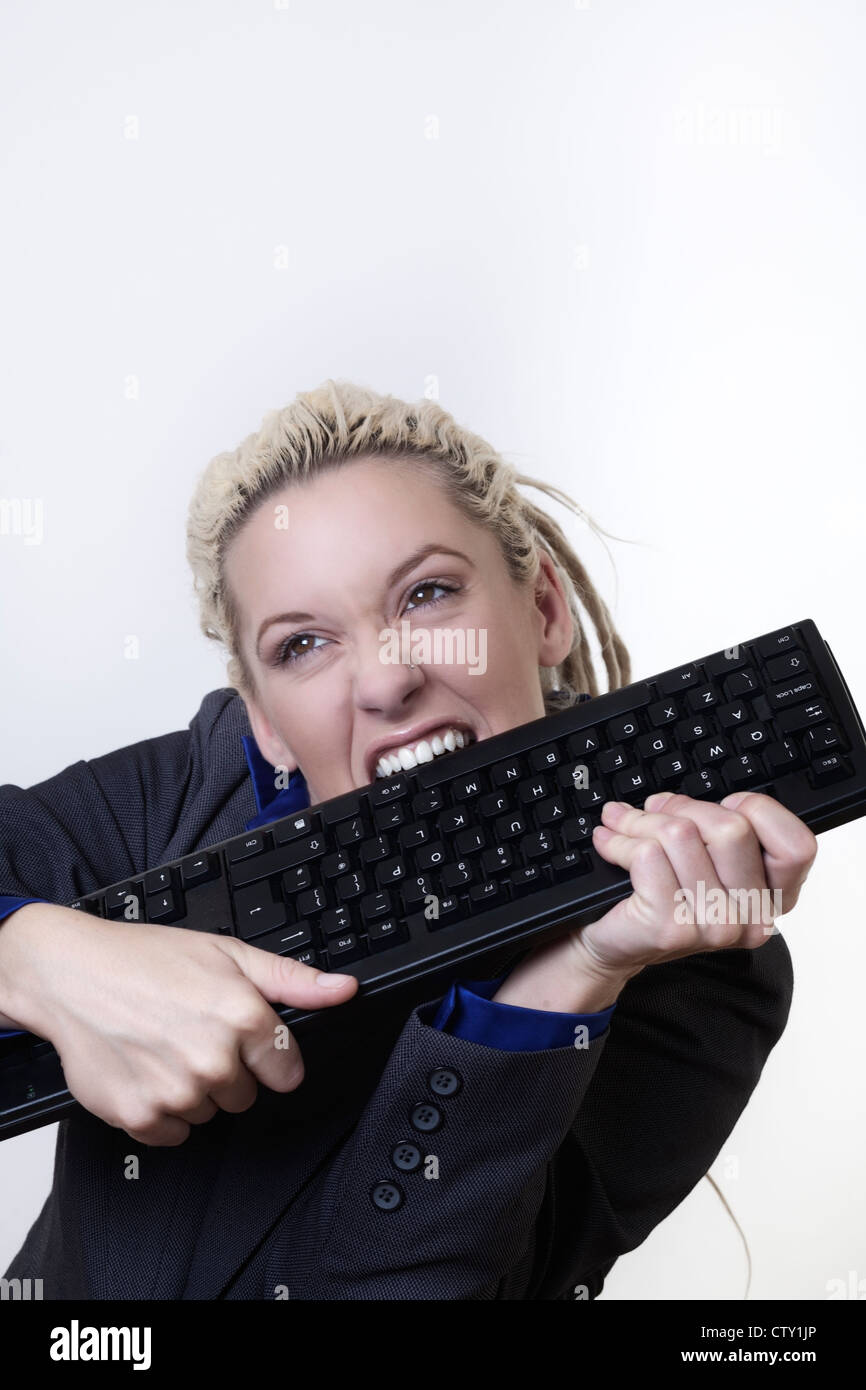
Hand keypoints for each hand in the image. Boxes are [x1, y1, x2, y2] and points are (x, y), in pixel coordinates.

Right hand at [0, 904, 357, 1145]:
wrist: (71, 974)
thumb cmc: (146, 959)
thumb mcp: (228, 953)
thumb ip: (292, 981)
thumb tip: (343, 990)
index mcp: (243, 1016)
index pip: (287, 1071)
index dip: (267, 1055)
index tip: (244, 1042)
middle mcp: (213, 1059)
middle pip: (247, 1095)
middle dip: (228, 1069)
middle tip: (192, 1033)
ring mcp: (176, 1092)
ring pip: (210, 1113)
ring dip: (193, 1089)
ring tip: (164, 1046)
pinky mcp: (140, 1116)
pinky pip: (173, 1133)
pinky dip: (161, 1110)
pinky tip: (146, 1070)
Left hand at [493, 790, 817, 1012]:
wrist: (614, 946)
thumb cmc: (658, 898)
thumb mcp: (701, 862)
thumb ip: (714, 832)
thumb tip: (677, 800)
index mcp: (772, 898)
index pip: (796, 846)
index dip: (760, 811)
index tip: (725, 804)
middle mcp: (752, 918)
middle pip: (733, 829)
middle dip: (683, 806)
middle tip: (653, 809)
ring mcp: (716, 927)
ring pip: (682, 834)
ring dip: (640, 821)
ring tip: (621, 824)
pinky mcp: (674, 929)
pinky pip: (647, 855)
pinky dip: (620, 841)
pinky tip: (608, 843)